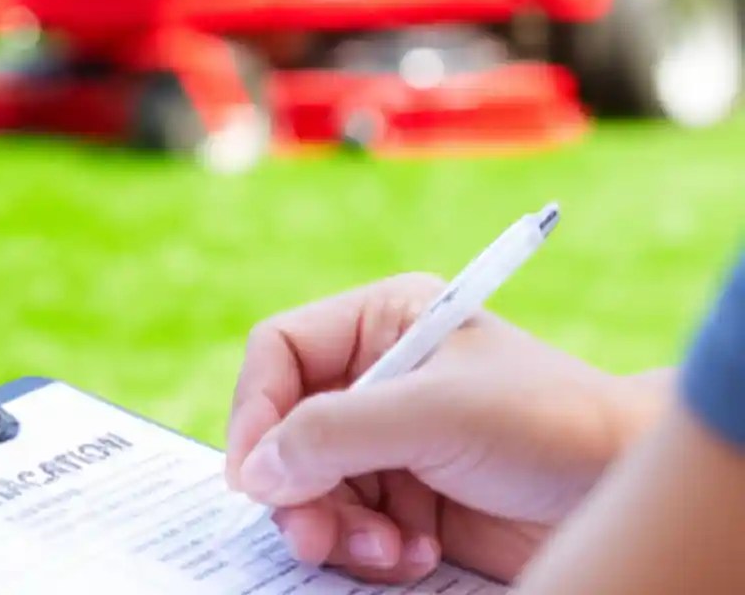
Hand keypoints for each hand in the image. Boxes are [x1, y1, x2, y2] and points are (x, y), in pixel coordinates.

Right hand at [224, 274, 667, 584]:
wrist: (624, 489)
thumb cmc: (549, 423)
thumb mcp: (434, 413)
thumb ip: (334, 433)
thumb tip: (253, 471)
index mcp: (381, 323)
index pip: (280, 354)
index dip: (256, 411)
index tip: (253, 474)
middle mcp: (375, 379)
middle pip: (285, 432)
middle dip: (297, 490)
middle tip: (312, 533)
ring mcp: (389, 442)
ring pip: (310, 488)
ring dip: (336, 529)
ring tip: (385, 551)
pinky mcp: (406, 498)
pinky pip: (349, 528)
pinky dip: (369, 550)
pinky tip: (414, 553)